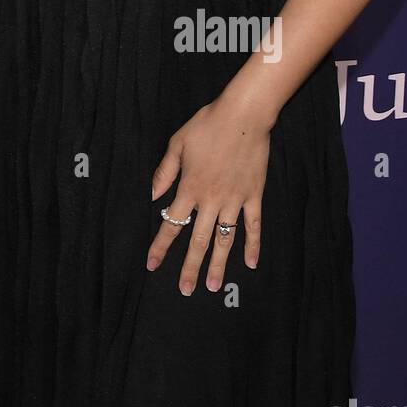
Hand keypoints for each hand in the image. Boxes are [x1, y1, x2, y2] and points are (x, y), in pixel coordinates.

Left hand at [146, 99, 269, 293]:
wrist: (243, 116)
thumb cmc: (207, 125)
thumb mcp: (177, 143)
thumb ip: (164, 171)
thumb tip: (153, 196)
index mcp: (189, 188)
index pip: (172, 223)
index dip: (161, 245)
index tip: (152, 264)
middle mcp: (210, 199)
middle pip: (197, 240)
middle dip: (189, 267)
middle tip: (186, 289)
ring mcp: (234, 200)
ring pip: (224, 239)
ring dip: (217, 264)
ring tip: (212, 286)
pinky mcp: (254, 196)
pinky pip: (253, 226)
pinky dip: (253, 246)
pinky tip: (249, 264)